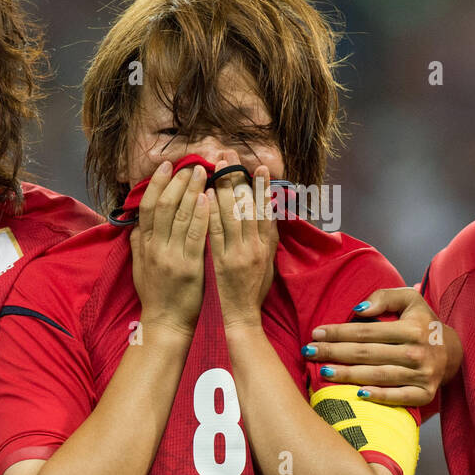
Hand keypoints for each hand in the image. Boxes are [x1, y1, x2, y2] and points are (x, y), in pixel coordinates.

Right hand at [130, 161, 209, 333]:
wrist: (166, 323)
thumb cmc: (156, 295)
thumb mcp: (140, 266)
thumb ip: (138, 242)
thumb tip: (137, 221)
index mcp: (144, 245)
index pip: (148, 206)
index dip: (157, 183)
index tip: (167, 165)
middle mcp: (155, 247)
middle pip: (164, 205)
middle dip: (178, 181)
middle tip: (191, 164)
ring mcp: (171, 256)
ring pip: (180, 215)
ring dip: (192, 190)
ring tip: (204, 172)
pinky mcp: (189, 267)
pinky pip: (195, 235)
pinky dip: (201, 214)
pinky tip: (209, 198)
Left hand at [207, 153, 277, 329]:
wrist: (241, 318)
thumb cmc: (252, 290)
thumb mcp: (267, 262)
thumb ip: (267, 237)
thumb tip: (267, 212)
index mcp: (267, 246)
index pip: (266, 210)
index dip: (263, 186)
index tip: (259, 166)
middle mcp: (256, 247)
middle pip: (249, 206)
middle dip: (239, 178)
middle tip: (229, 155)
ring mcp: (240, 254)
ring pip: (234, 214)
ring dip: (226, 188)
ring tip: (217, 167)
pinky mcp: (223, 262)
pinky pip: (217, 232)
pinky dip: (213, 212)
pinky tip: (207, 195)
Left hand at [304, 287, 460, 406]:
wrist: (452, 351)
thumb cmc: (422, 322)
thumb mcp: (409, 299)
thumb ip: (384, 297)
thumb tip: (358, 309)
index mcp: (412, 328)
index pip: (366, 331)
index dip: (338, 332)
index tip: (316, 333)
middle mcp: (417, 352)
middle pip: (367, 354)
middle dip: (334, 352)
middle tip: (309, 352)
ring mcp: (422, 375)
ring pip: (377, 376)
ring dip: (347, 375)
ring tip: (323, 371)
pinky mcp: (425, 394)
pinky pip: (399, 398)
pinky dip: (379, 397)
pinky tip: (357, 394)